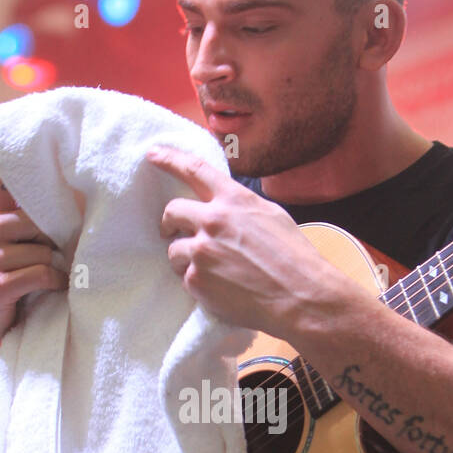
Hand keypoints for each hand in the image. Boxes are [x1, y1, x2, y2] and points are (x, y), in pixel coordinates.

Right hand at [0, 173, 68, 376]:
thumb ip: (18, 218)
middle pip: (38, 220)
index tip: (58, 162)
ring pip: (43, 251)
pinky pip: (41, 274)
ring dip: (57, 266)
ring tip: (58, 273)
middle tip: (64, 251)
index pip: (5, 178)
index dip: (30, 170)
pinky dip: (55, 282)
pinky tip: (56, 287)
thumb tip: (66, 193)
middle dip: (56, 237)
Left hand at [146, 145, 334, 338]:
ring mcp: (201, 252)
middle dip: (170, 222)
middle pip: (172, 211)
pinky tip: (221, 289)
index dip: (169, 159)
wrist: (299, 297)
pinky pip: (185, 277)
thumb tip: (224, 206)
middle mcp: (213, 220)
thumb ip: (240, 206)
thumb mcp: (271, 215)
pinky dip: (198, 282)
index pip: (194, 170)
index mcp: (234, 199)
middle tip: (172, 231)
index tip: (153, 154)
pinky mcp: (196, 281)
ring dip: (184, 257)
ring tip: (210, 270)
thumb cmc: (294, 257)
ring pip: (174, 249)